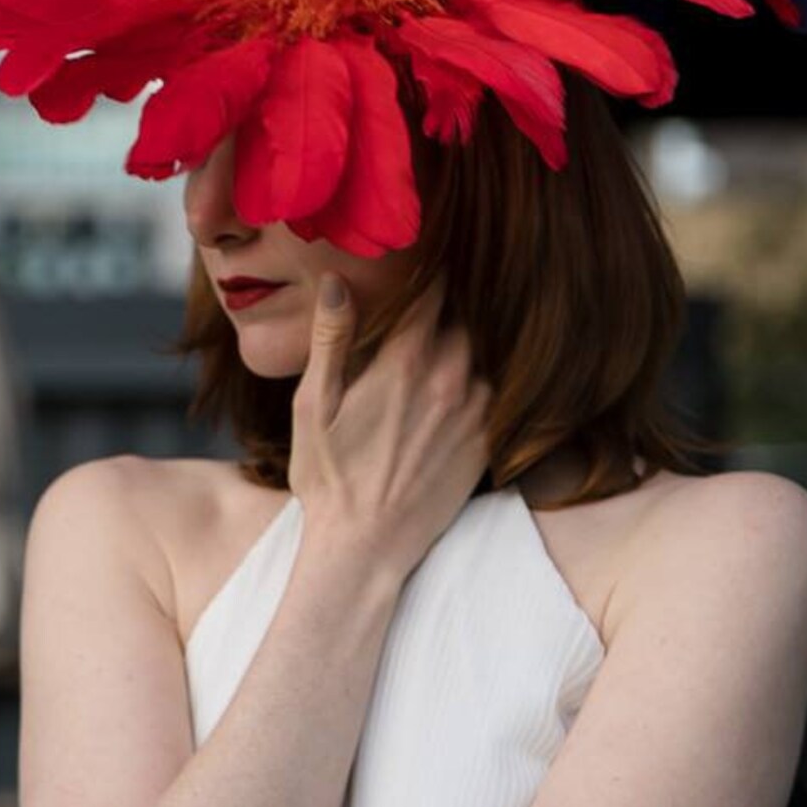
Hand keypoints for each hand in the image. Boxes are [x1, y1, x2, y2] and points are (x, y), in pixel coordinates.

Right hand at [288, 270, 491, 593]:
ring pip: (481, 352)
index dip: (428, 270)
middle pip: (463, 317)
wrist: (366, 548)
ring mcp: (475, 410)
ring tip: (438, 346)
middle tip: (427, 302)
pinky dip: (477, 379)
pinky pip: (493, 390)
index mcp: (405, 361)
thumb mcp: (314, 405)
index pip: (433, 290)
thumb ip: (331, 339)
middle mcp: (450, 378)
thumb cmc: (329, 477)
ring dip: (463, 343)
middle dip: (446, 307)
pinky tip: (453, 388)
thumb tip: (340, 280)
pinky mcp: (487, 439)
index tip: (421, 257)